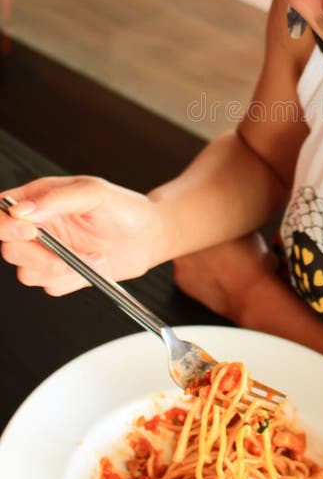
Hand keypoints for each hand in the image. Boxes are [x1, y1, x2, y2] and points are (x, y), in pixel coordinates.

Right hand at [0, 176, 169, 294]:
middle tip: (65, 250)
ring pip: (27, 272)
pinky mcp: (61, 275)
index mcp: (40, 199)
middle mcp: (39, 227)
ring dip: (61, 268)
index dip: (4, 224)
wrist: (152, 236)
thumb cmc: (126, 208)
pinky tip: (94, 265)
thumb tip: (23, 210)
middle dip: (37, 255)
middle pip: (9, 248)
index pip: (2, 211)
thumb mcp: (94, 192)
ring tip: (92, 255)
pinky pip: (50, 286)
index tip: (27, 230)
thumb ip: (57, 198)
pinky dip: (73, 279)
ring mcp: (48, 253)